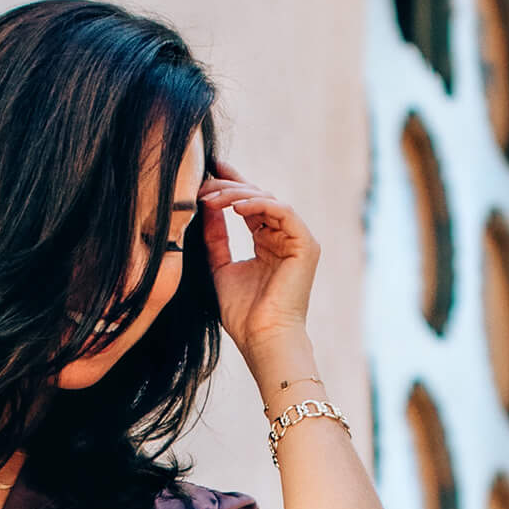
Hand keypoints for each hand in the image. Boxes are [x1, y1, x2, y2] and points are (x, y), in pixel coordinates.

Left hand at [199, 157, 318, 359]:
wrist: (262, 338)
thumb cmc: (243, 313)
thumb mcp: (220, 266)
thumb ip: (216, 237)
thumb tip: (206, 206)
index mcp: (269, 243)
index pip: (249, 205)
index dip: (230, 185)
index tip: (208, 170)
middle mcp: (285, 237)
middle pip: (257, 197)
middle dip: (228, 187)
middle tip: (203, 184)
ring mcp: (298, 239)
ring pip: (268, 200)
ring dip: (237, 195)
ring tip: (211, 198)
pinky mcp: (305, 243)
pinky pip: (282, 211)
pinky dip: (258, 204)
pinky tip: (234, 207)